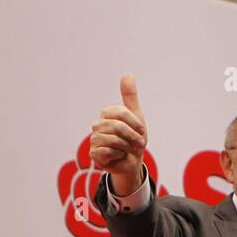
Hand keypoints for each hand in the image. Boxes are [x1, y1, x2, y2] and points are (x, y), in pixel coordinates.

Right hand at [89, 74, 147, 194]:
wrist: (132, 162)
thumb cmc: (134, 138)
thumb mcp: (136, 116)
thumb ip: (130, 96)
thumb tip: (127, 74)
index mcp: (107, 114)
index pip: (122, 113)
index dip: (135, 123)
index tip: (142, 131)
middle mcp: (98, 124)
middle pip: (118, 127)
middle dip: (133, 137)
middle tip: (138, 144)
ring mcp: (94, 139)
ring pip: (115, 140)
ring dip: (127, 148)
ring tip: (128, 150)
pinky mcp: (93, 153)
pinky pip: (110, 152)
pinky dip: (119, 155)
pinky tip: (118, 156)